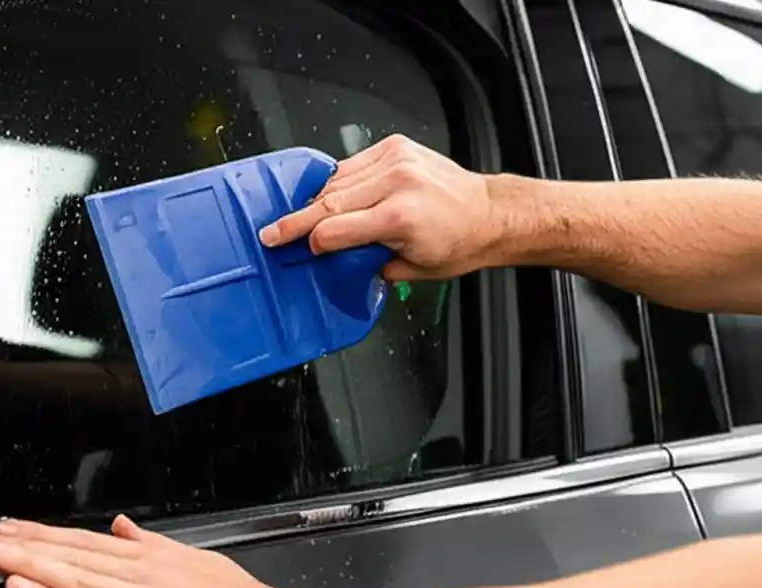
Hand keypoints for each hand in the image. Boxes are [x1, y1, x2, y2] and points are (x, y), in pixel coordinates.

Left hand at [0, 516, 315, 587]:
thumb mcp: (199, 559)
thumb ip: (155, 545)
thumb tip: (125, 527)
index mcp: (156, 558)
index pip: (88, 541)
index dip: (46, 534)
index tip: (14, 527)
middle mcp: (144, 575)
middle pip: (72, 555)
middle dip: (25, 545)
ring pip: (73, 579)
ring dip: (28, 565)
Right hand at [258, 134, 513, 279]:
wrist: (488, 213)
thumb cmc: (459, 242)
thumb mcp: (412, 267)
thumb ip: (368, 261)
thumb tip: (336, 257)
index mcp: (400, 216)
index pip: (336, 229)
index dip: (312, 242)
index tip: (296, 249)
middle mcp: (397, 182)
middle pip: (329, 201)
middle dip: (297, 220)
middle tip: (273, 232)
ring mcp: (396, 159)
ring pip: (337, 179)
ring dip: (317, 199)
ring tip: (300, 217)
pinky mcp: (396, 147)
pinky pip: (352, 164)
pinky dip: (338, 180)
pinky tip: (330, 195)